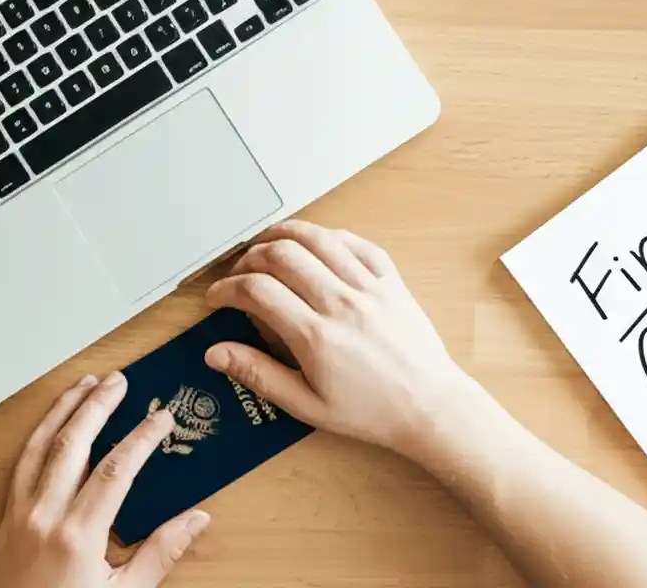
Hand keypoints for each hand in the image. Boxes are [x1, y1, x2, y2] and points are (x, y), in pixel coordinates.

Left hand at [0, 373, 210, 587]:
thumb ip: (161, 553)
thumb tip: (197, 519)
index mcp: (78, 536)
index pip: (116, 470)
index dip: (142, 438)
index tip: (163, 418)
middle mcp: (44, 517)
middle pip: (74, 444)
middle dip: (98, 406)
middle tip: (119, 381)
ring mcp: (20, 515)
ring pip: (41, 446)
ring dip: (64, 410)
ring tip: (85, 384)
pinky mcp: (6, 519)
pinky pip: (22, 463)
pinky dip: (39, 434)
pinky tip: (53, 422)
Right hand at [203, 220, 477, 455]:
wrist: (429, 406)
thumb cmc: (373, 411)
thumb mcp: (307, 405)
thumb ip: (259, 375)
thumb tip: (217, 355)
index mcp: (316, 336)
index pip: (257, 291)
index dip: (226, 288)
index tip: (218, 296)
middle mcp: (342, 304)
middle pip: (282, 255)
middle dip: (249, 257)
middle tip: (240, 273)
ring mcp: (369, 287)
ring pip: (318, 238)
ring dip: (284, 234)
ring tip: (267, 245)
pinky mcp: (391, 281)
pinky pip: (357, 242)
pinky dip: (329, 236)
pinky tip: (315, 243)